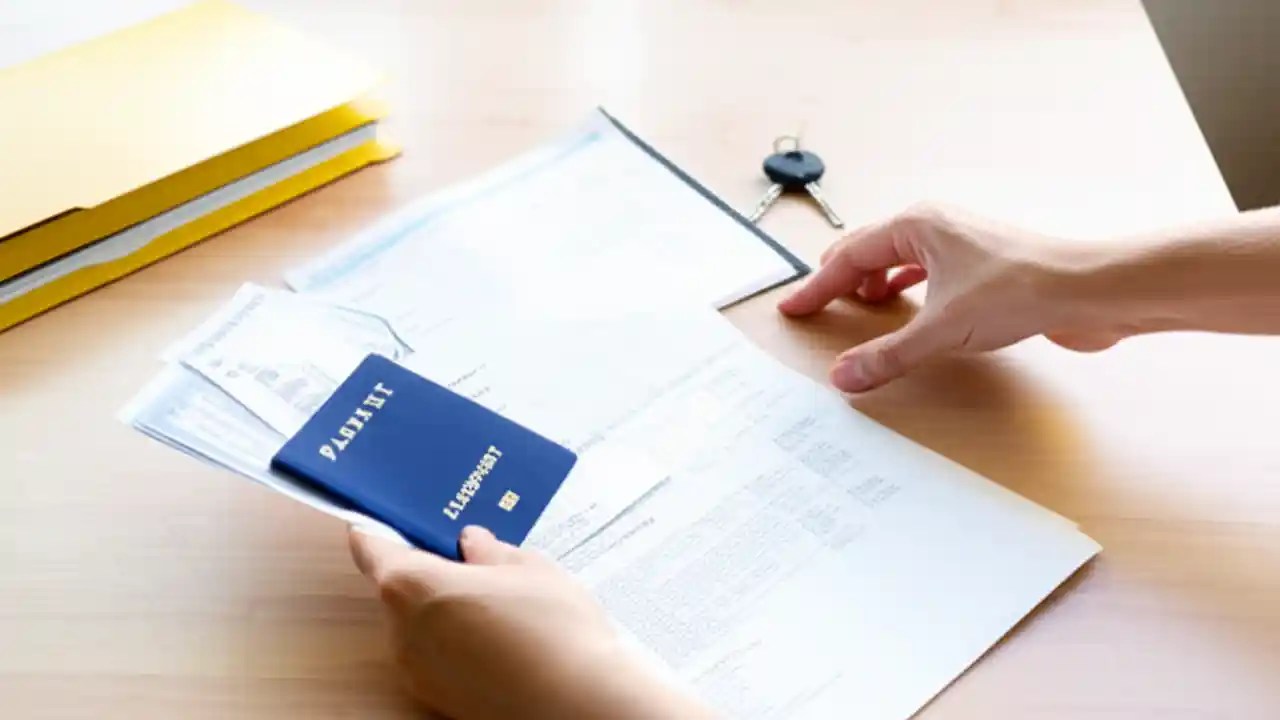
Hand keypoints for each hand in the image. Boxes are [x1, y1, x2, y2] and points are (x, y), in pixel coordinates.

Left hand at [349, 525, 714, 719]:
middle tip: (474, 556)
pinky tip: (501, 636)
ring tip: (500, 601)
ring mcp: (417, 670)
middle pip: (400, 586)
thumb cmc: (555, 633)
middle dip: (432, 569)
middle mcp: (403, 631)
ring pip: (420, 623)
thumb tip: (473, 544)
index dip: (382, 526)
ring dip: (447, 608)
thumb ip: (491, 551)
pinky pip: (436, 655)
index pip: (372, 546)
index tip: (392, 516)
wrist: (578, 706)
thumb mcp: (530, 568)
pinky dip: (457, 640)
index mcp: (414, 586)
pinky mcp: (437, 698)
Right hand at [778, 204, 1115, 391]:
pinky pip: (927, 271)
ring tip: (858, 307)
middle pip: (871, 249)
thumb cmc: (1021, 291)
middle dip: (842, 278)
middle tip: (816, 305)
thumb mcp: (941, 330)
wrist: (1088, 292)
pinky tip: (906, 308)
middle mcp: (937, 225)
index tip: (793, 307)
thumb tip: (845, 376)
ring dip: (875, 282)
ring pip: (901, 258)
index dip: (818, 285)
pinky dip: (906, 288)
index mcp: (917, 224)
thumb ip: (888, 355)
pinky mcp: (983, 266)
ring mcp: (961, 243)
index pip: (850, 255)